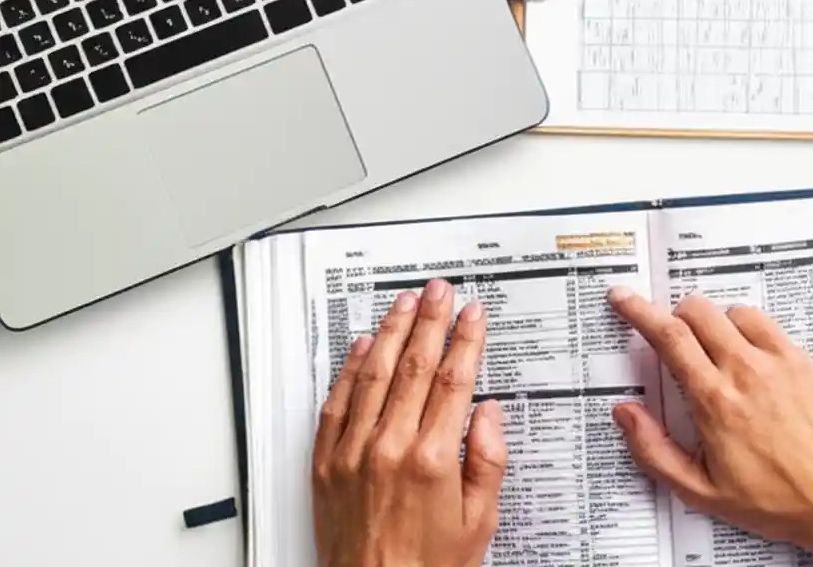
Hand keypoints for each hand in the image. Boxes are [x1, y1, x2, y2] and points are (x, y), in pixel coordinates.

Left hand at [312, 280, 506, 566]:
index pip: (454, 381)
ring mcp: (351, 453)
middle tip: (439, 291)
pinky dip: (349, 369)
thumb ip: (487, 461)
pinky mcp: (325, 464)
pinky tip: (363, 347)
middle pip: (414, 366)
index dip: (466, 340)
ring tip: (405, 303)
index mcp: (431, 459)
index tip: (473, 315)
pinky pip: (336, 403)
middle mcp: (388, 447)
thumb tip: (486, 412)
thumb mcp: (478, 522)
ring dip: (392, 332)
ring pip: (373, 374)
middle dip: (430, 321)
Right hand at [607, 289, 812, 566]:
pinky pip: (765, 322)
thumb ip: (654, 450)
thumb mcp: (701, 491)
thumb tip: (626, 414)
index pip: (669, 338)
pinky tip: (745, 352)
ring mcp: (778, 362)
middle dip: (672, 313)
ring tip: (709, 348)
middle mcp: (745, 372)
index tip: (624, 299)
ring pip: (730, 311)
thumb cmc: (776, 501)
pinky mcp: (802, 362)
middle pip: (697, 312)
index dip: (639, 311)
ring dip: (710, 320)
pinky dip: (745, 325)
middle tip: (665, 330)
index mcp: (715, 401)